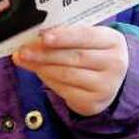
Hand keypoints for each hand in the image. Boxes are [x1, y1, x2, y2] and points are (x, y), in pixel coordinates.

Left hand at [14, 25, 128, 115]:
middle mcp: (114, 63)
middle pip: (75, 57)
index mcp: (113, 41)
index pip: (86, 36)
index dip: (64, 36)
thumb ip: (67, 36)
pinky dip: (48, 80)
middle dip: (45, 53)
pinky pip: (65, 90)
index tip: (42, 36)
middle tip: (24, 50)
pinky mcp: (93, 102)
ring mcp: (105, 85)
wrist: (111, 81)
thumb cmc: (94, 53)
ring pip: (68, 74)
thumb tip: (36, 36)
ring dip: (42, 67)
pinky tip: (39, 72)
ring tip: (25, 60)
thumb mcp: (89, 40)